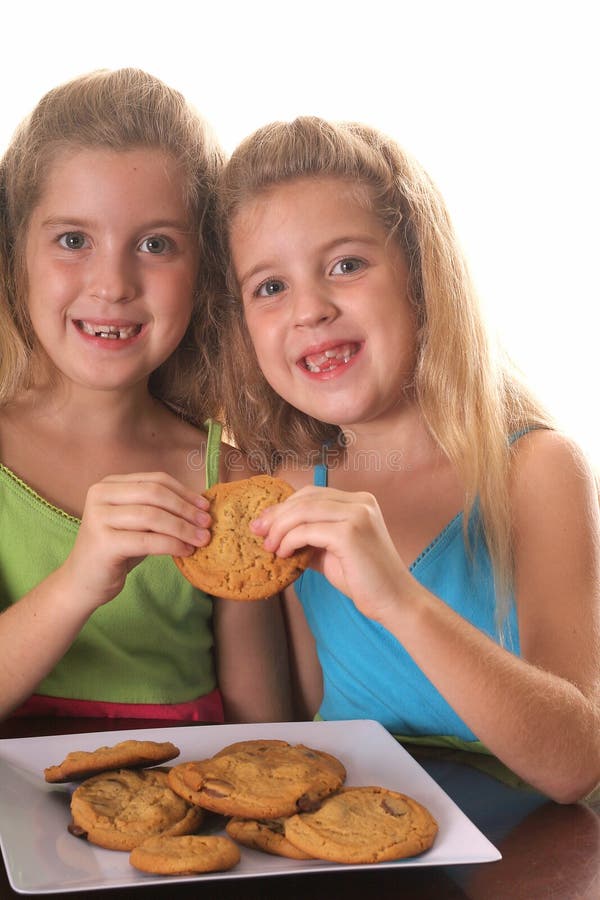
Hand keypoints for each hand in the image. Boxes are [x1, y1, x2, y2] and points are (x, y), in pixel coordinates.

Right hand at [61, 472, 209, 610]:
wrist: (83, 582)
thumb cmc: (116, 550)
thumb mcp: (137, 523)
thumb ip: (159, 509)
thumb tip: (200, 504)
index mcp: (109, 484)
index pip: (155, 480)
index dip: (184, 492)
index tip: (206, 506)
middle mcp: (100, 495)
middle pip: (155, 494)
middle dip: (186, 509)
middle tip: (208, 524)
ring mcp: (98, 517)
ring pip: (153, 516)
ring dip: (183, 528)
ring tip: (202, 540)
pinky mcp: (103, 542)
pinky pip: (147, 540)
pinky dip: (172, 545)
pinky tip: (186, 551)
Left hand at [250, 486, 407, 621]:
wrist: (394, 601)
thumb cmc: (364, 579)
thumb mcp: (331, 552)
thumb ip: (310, 537)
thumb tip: (274, 533)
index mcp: (359, 501)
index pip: (312, 494)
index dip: (284, 506)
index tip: (263, 523)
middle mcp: (360, 501)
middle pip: (305, 498)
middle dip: (277, 514)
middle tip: (258, 532)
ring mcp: (357, 514)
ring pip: (303, 511)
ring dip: (280, 528)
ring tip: (269, 547)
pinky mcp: (350, 533)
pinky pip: (307, 530)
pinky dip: (290, 540)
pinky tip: (284, 554)